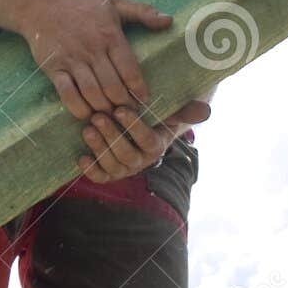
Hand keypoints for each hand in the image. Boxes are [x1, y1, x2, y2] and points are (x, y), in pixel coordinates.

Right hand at [19, 0, 172, 118]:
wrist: (42, 6)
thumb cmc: (82, 7)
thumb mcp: (114, 3)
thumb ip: (143, 11)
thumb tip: (169, 20)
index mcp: (110, 35)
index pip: (129, 69)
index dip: (139, 89)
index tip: (144, 99)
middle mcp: (92, 48)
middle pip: (112, 86)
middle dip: (123, 104)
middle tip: (128, 113)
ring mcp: (72, 59)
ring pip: (92, 93)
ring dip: (103, 109)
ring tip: (110, 116)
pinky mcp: (54, 68)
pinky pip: (67, 94)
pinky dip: (78, 108)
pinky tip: (86, 113)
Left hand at [78, 98, 211, 182]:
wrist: (138, 128)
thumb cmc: (154, 116)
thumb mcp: (170, 111)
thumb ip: (186, 110)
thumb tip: (206, 111)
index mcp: (156, 146)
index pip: (147, 141)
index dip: (134, 127)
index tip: (121, 109)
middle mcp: (141, 161)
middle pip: (127, 155)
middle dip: (112, 136)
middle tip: (98, 116)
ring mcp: (124, 169)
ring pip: (112, 165)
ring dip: (99, 148)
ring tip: (87, 129)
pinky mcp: (108, 173)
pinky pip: (100, 178)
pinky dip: (90, 171)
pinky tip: (81, 157)